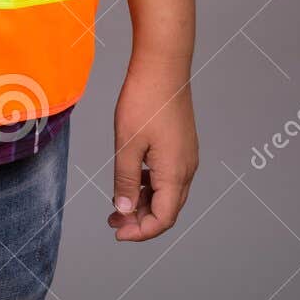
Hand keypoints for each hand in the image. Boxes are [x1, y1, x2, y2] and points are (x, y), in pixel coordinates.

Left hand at [108, 61, 197, 241]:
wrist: (163, 67)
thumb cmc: (145, 101)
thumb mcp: (127, 145)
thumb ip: (125, 181)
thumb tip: (124, 210)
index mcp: (175, 173)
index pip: (163, 219)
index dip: (140, 232)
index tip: (117, 232)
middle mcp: (186, 168)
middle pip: (167, 209)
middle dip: (140, 220)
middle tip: (113, 221)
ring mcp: (186, 156)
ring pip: (167, 193)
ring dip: (144, 203)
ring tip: (117, 204)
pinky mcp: (181, 144)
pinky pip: (168, 176)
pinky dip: (149, 185)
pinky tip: (131, 180)